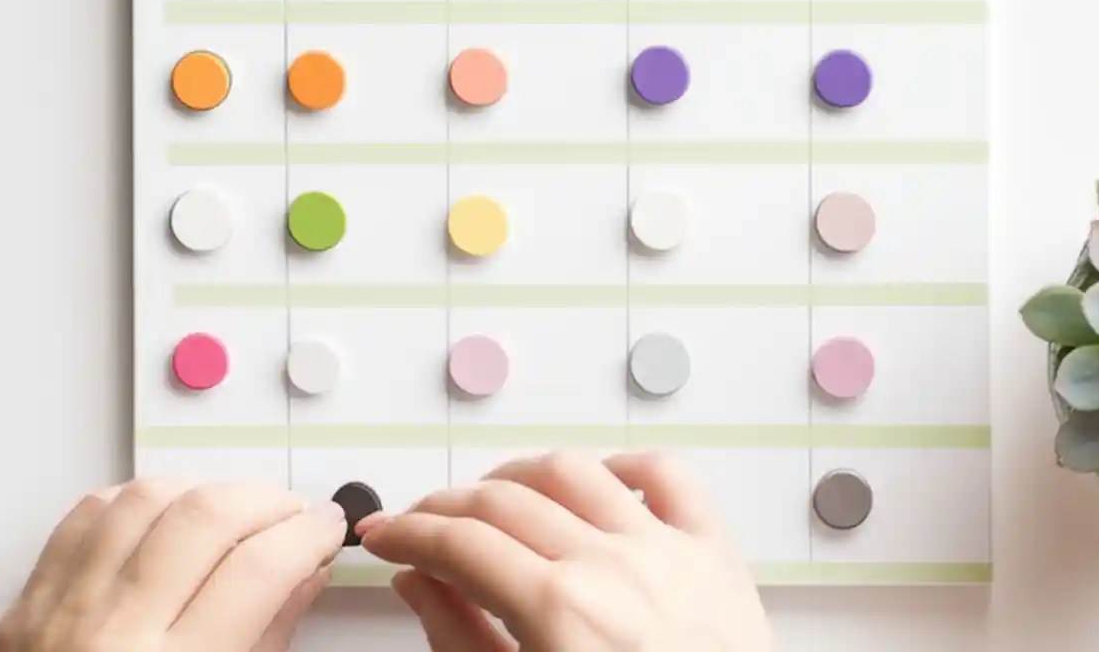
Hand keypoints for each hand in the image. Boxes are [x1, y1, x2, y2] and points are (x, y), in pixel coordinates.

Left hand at [0, 480, 344, 651]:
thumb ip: (270, 633)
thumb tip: (307, 568)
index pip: (260, 569)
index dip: (309, 535)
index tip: (327, 526)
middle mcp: (114, 635)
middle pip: (206, 518)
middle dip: (268, 502)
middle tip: (292, 514)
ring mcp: (64, 610)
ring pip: (147, 500)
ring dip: (207, 490)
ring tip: (236, 510)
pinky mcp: (31, 599)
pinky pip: (90, 514)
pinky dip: (139, 500)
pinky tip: (170, 514)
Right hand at [359, 451, 774, 651]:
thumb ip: (461, 639)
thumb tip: (419, 581)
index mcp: (559, 611)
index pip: (459, 541)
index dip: (408, 532)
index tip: (384, 536)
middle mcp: (611, 565)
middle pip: (503, 499)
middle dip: (446, 505)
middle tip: (422, 525)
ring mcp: (667, 548)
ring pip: (573, 471)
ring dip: (519, 473)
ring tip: (494, 496)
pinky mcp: (713, 550)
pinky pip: (667, 474)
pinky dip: (624, 464)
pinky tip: (597, 480)